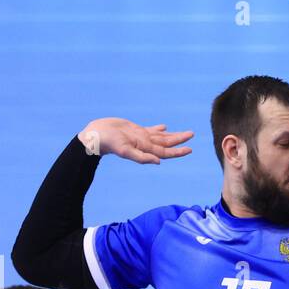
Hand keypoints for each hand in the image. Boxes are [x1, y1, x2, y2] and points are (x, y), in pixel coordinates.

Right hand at [78, 118, 193, 164]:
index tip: (190, 149)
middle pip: (166, 143)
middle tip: (192, 134)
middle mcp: (146, 144)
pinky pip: (150, 130)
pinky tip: (164, 127)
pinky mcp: (135, 130)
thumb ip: (142, 158)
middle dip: (179, 139)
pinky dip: (159, 129)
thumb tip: (159, 162)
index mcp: (146, 149)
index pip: (166, 151)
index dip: (178, 151)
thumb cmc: (110, 144)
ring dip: (172, 135)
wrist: (97, 135)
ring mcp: (141, 137)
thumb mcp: (126, 151)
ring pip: (161, 136)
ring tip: (184, 133)